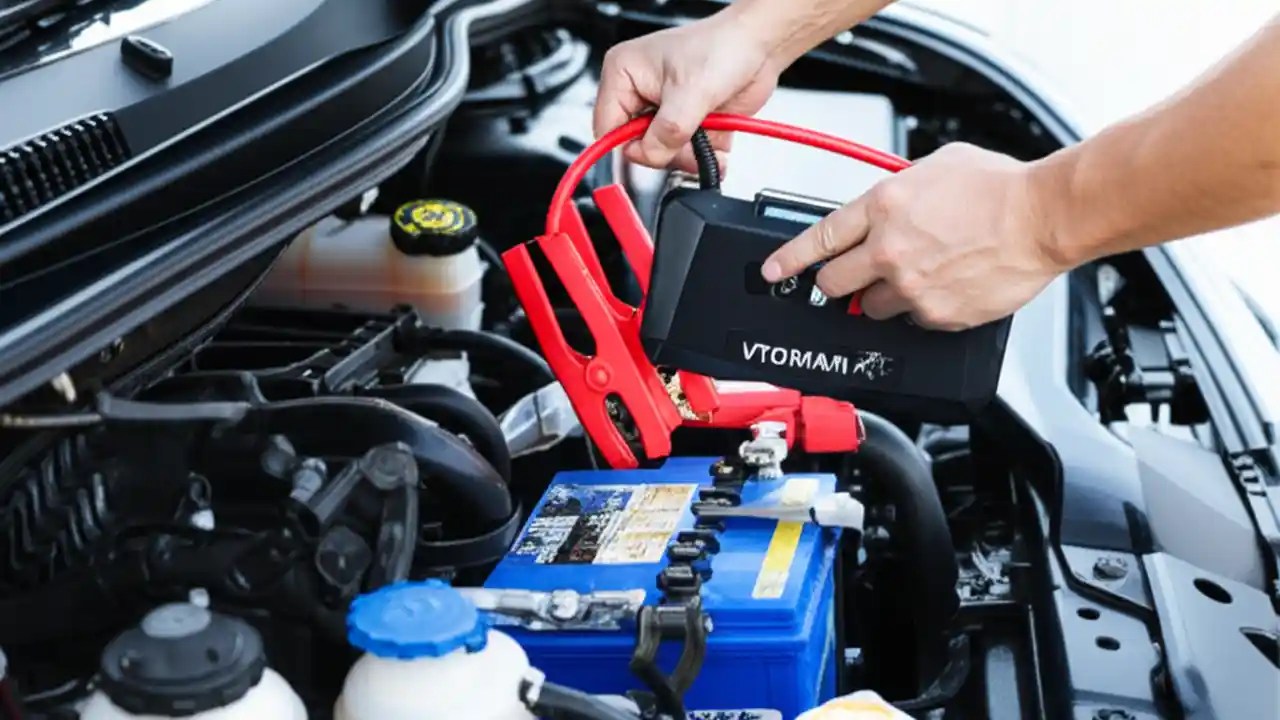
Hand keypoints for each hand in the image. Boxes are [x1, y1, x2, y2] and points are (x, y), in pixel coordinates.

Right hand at [593, 11, 779, 172]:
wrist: (759, 45)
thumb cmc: (722, 47)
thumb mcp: (690, 93)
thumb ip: (666, 132)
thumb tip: (649, 156)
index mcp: (623, 73)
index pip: (607, 128)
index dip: (629, 147)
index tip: (654, 154)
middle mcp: (640, 92)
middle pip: (636, 145)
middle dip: (665, 150)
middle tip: (688, 138)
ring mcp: (664, 109)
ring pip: (662, 153)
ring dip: (687, 153)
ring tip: (707, 134)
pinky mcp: (686, 122)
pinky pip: (684, 154)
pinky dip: (702, 155)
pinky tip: (715, 144)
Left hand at [761, 143, 1068, 330]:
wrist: (1043, 218)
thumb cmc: (1000, 188)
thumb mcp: (933, 168)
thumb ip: (896, 190)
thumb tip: (881, 208)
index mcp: (882, 206)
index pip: (818, 238)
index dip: (788, 258)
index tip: (772, 271)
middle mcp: (889, 249)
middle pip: (833, 282)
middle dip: (838, 281)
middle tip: (854, 275)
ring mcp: (910, 286)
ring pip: (871, 306)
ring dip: (884, 295)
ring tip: (919, 274)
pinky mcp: (935, 315)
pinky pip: (912, 320)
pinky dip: (922, 308)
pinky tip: (946, 284)